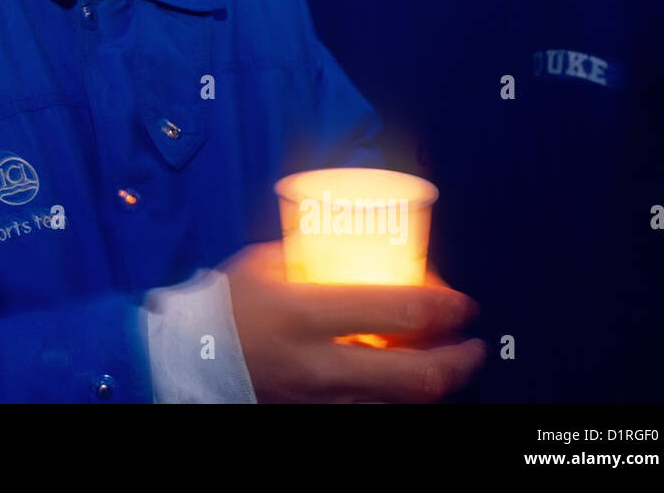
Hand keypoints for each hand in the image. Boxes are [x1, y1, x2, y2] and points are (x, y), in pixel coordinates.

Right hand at [224, 240, 484, 402]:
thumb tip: (360, 250)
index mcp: (305, 313)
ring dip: (437, 382)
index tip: (463, 302)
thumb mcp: (266, 265)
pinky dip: (400, 394)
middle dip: (458, 360)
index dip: (443, 307)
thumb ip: (313, 259)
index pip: (396, 312)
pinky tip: (405, 379)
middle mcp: (320, 363)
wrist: (189, 360)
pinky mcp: (318, 414)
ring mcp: (321, 397)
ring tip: (450, 363)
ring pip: (401, 401)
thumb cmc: (225, 304)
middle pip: (415, 375)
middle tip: (474, 344)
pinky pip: (375, 409)